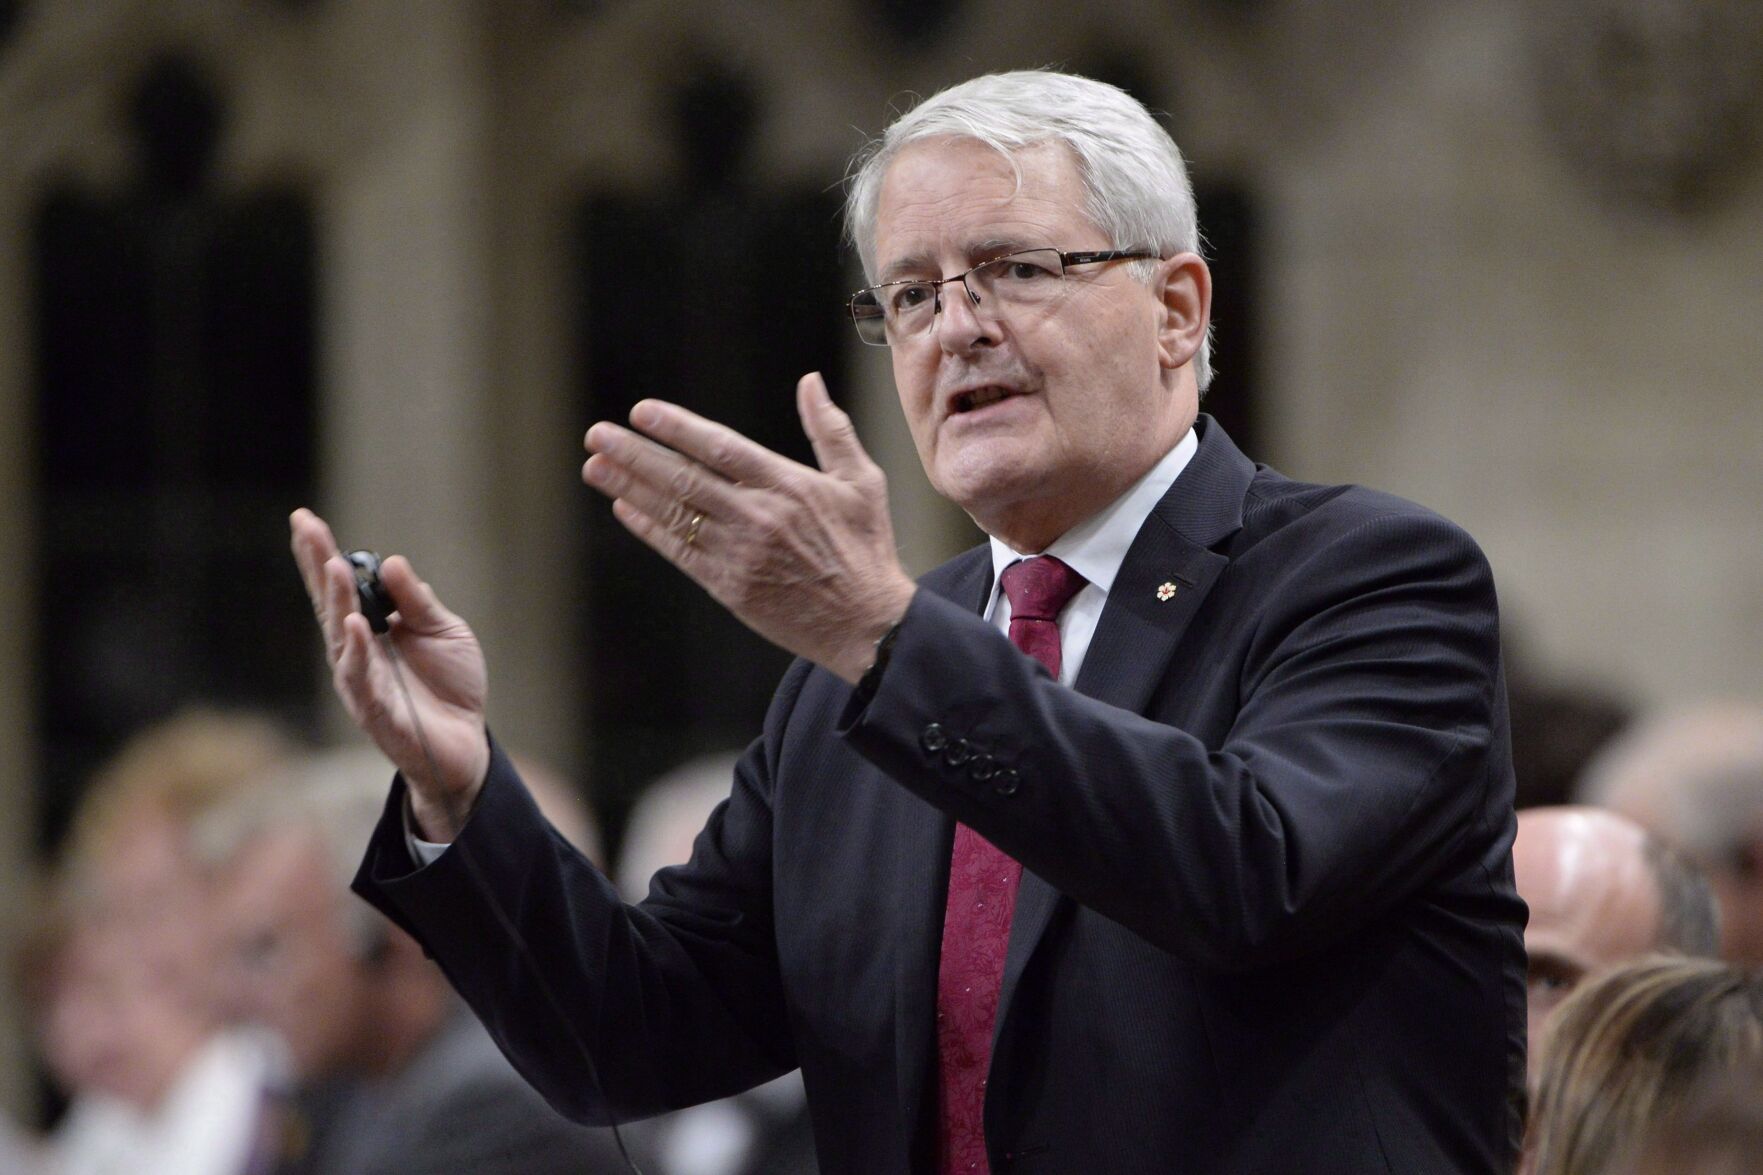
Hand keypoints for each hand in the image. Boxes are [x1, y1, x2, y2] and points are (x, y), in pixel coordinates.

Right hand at [289, 508, 489, 839]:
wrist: (468, 741)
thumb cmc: (450, 684)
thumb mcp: (442, 629)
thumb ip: (416, 600)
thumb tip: (390, 563)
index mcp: (369, 631)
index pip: (340, 588)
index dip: (322, 556)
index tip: (304, 519)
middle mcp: (356, 654)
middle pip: (332, 605)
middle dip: (319, 566)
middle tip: (308, 528)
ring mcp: (362, 683)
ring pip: (342, 639)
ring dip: (338, 603)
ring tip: (335, 568)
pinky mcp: (378, 713)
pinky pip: (362, 681)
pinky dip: (357, 654)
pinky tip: (354, 627)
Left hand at [582, 372, 916, 683]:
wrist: (867, 625)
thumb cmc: (865, 550)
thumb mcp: (861, 482)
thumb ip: (831, 430)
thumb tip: (810, 381)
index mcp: (789, 486)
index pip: (721, 447)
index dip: (677, 428)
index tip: (641, 412)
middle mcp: (760, 517)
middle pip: (686, 478)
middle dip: (636, 454)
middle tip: (596, 434)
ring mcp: (741, 554)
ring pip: (676, 514)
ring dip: (630, 488)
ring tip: (595, 466)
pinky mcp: (730, 587)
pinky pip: (681, 552)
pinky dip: (650, 529)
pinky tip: (626, 508)